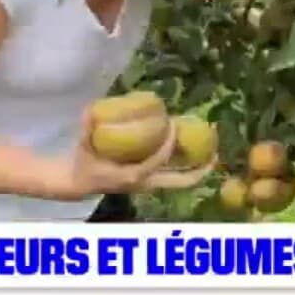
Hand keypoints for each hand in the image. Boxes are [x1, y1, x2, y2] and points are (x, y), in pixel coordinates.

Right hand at [53, 112, 215, 198]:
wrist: (78, 183)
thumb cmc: (84, 162)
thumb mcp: (84, 143)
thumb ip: (87, 126)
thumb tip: (91, 108)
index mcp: (133, 175)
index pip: (159, 159)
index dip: (169, 141)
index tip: (172, 123)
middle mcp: (146, 184)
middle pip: (182, 181)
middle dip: (201, 168)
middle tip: (216, 150)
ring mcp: (150, 186)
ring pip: (182, 182)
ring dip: (199, 169)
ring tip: (214, 151)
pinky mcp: (151, 183)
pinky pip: (175, 177)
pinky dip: (188, 167)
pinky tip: (196, 151)